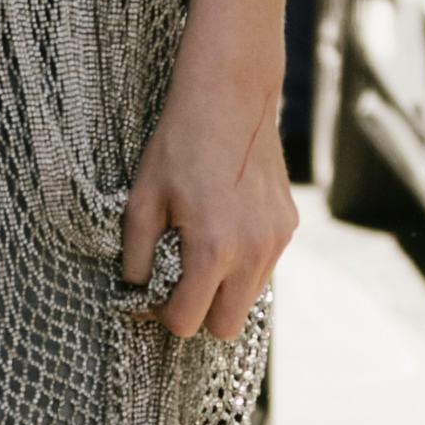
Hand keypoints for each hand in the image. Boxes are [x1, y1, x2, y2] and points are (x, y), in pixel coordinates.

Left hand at [121, 60, 295, 341]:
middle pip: (226, 327)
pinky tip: (224, 227)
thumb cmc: (179, 144)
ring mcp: (276, 240)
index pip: (188, 322)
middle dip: (198, 313)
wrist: (230, 97)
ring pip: (249, 298)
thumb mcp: (142, 199)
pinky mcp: (288, 226)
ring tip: (201, 250)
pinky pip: (264, 267)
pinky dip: (242, 263)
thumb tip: (136, 292)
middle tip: (177, 283)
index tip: (150, 295)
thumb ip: (136, 256)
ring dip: (223, 289)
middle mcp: (252, 251)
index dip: (163, 315)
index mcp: (213, 248)